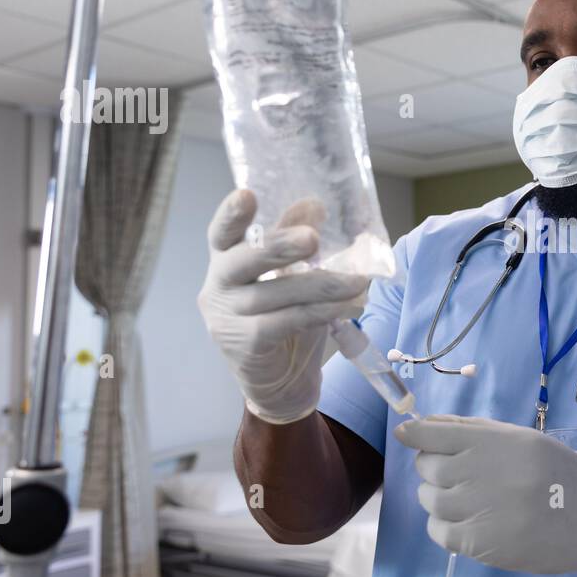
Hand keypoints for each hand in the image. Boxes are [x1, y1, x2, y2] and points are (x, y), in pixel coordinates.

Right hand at [198, 189, 368, 424]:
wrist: (281, 382)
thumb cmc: (285, 319)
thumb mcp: (291, 276)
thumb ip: (296, 242)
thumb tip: (315, 203)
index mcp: (225, 261)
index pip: (221, 233)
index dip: (231, 214)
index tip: (247, 194)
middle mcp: (219, 287)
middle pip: (241, 260)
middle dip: (278, 247)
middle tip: (311, 238)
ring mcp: (227, 318)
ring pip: (275, 295)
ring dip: (321, 286)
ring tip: (357, 281)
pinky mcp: (246, 345)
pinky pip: (288, 322)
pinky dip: (322, 312)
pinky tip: (348, 305)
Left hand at [394, 415, 576, 576]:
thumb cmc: (559, 474)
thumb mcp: (523, 440)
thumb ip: (475, 431)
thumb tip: (426, 424)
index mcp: (493, 441)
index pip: (434, 432)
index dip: (414, 433)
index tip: (406, 434)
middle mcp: (480, 471)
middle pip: (428, 466)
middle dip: (433, 467)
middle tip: (457, 475)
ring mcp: (477, 508)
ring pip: (430, 499)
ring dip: (440, 497)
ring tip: (469, 500)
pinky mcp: (477, 543)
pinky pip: (438, 530)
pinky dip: (444, 525)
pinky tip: (467, 522)